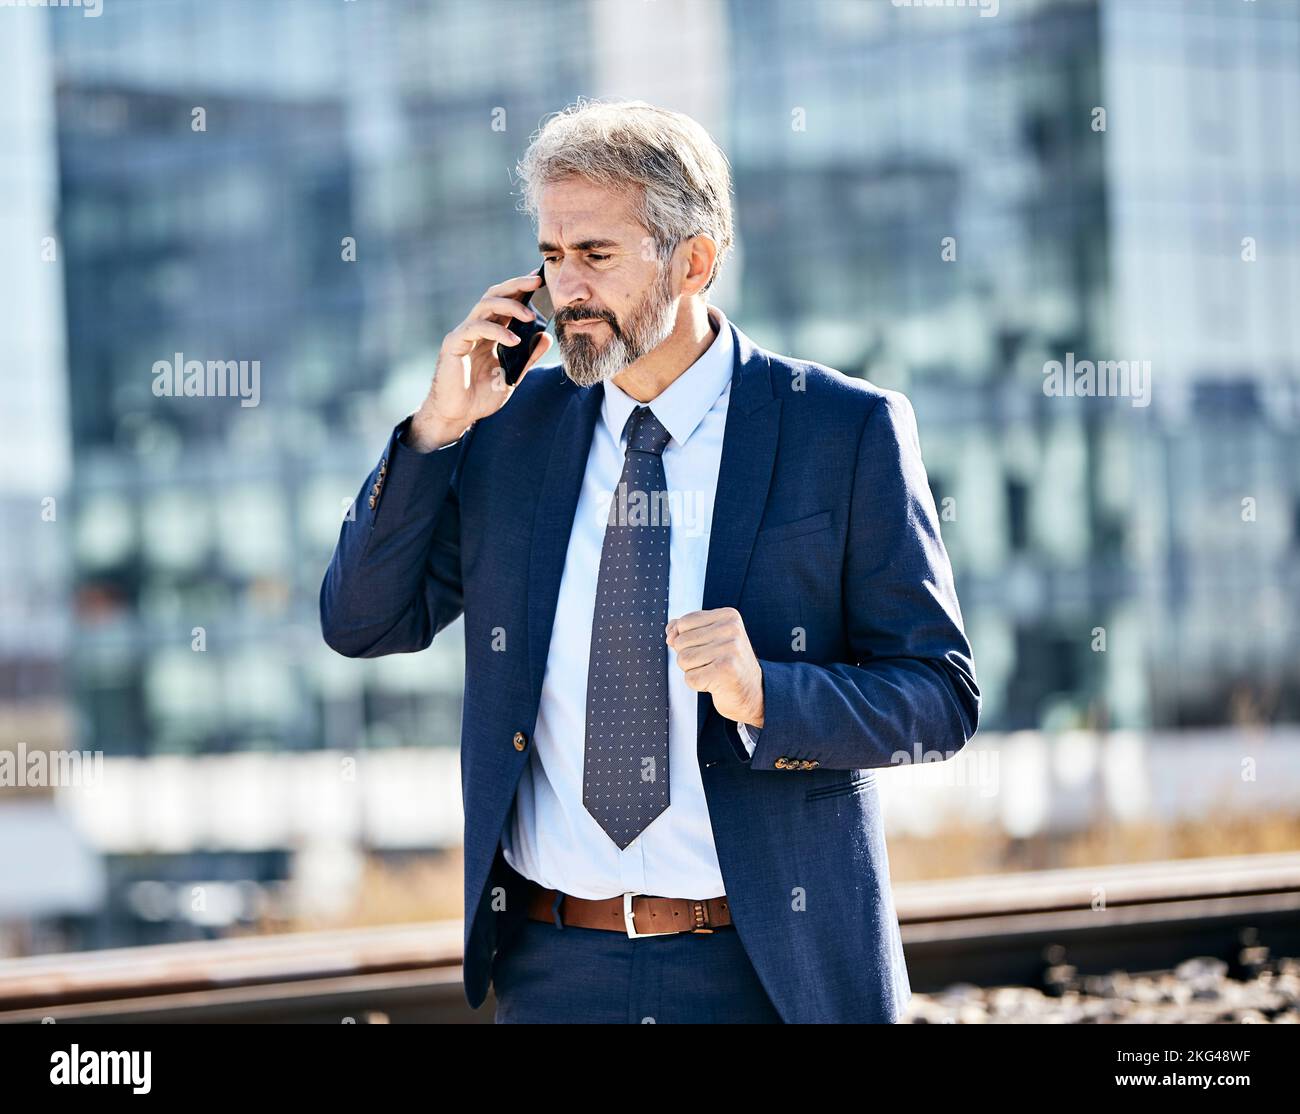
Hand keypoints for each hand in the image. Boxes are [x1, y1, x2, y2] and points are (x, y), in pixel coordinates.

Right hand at [408, 272, 554, 449]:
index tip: (540, 280)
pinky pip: (476, 328)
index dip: (521, 289)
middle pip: (494, 295)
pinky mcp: (454, 344)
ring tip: (530, 315)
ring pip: (485, 305)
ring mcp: (464, 333)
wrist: (457, 415)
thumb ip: (528, 357)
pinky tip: (514, 341)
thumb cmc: (481, 396)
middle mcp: (476, 327)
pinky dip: (497, 331)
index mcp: (489, 332)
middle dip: (516, 285)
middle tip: (537, 281)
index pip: (505, 302)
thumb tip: (546, 337)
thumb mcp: (512, 375)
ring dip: (510, 306)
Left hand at [665, 607, 763, 726]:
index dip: (686, 640)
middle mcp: (732, 629)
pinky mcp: (726, 672)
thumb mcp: (708, 638)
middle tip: (711, 663)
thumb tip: (669, 634)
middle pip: (681, 642)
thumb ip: (684, 629)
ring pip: (683, 659)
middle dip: (688, 656)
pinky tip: (714, 683)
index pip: (683, 623)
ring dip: (692, 671)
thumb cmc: (726, 663)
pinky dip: (698, 684)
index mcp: (728, 615)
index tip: (708, 648)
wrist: (752, 692)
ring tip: (712, 672)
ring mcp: (731, 650)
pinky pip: (690, 678)